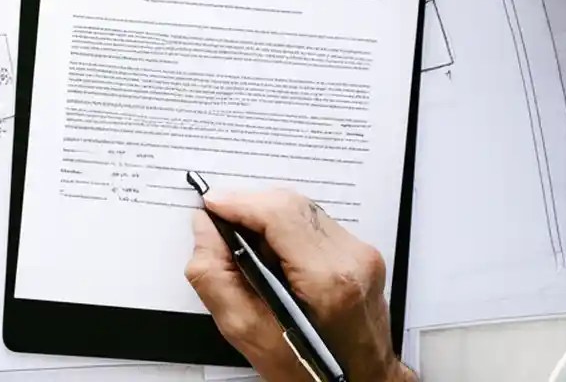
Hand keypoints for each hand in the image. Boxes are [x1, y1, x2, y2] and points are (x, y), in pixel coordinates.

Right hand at [184, 189, 415, 381]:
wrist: (360, 381)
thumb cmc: (312, 369)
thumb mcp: (248, 332)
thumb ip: (215, 277)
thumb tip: (204, 230)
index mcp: (326, 280)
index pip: (279, 214)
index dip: (239, 202)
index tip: (211, 206)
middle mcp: (350, 258)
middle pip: (290, 204)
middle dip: (248, 206)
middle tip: (220, 224)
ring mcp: (361, 253)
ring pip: (302, 209)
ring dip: (266, 216)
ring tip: (243, 241)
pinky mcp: (361, 253)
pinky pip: (313, 223)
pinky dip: (285, 227)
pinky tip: (271, 251)